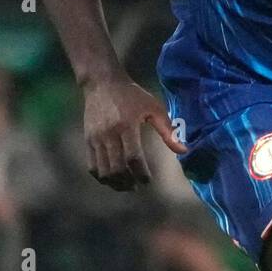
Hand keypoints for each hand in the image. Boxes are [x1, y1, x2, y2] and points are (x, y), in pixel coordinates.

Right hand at [83, 74, 187, 190]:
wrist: (103, 83)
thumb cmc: (132, 95)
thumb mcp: (154, 108)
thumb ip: (168, 130)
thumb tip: (184, 150)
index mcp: (127, 126)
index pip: (133, 158)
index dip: (141, 174)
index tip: (148, 181)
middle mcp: (109, 134)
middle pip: (116, 168)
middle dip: (128, 182)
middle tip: (137, 186)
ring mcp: (96, 138)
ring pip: (102, 171)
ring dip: (115, 183)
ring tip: (126, 186)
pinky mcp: (87, 140)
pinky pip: (92, 166)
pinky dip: (101, 177)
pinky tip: (112, 178)